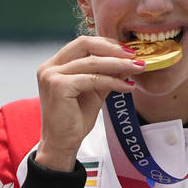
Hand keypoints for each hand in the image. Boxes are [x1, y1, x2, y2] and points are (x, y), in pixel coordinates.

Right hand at [35, 36, 142, 171]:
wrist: (62, 143)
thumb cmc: (74, 119)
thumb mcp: (94, 90)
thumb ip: (106, 73)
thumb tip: (128, 59)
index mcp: (55, 64)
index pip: (83, 43)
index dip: (107, 44)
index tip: (128, 50)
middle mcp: (49, 67)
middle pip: (85, 44)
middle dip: (113, 48)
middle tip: (135, 55)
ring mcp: (51, 75)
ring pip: (93, 62)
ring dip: (119, 64)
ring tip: (138, 68)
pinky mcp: (58, 86)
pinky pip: (93, 79)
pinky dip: (113, 81)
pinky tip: (128, 87)